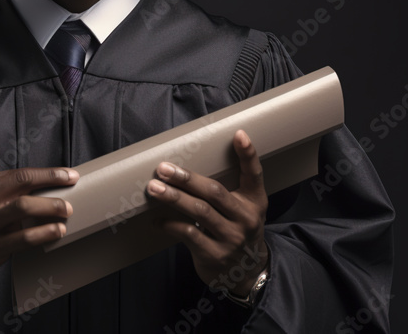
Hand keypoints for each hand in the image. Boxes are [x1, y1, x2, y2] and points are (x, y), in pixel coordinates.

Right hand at [0, 167, 78, 301]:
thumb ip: (5, 189)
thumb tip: (45, 184)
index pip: (20, 173)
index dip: (48, 173)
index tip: (69, 174)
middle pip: (22, 183)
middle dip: (52, 182)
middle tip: (72, 188)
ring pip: (23, 207)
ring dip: (49, 206)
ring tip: (67, 211)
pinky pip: (22, 237)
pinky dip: (43, 232)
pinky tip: (56, 231)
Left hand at [146, 129, 268, 297]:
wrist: (246, 273)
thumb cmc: (236, 230)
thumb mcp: (242, 209)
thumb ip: (226, 190)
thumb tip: (185, 168)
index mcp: (254, 201)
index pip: (254, 174)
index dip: (248, 154)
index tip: (239, 135)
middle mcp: (246, 218)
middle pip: (214, 192)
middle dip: (187, 178)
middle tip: (164, 168)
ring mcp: (231, 238)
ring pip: (200, 212)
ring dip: (174, 198)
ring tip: (154, 188)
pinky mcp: (215, 255)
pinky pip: (189, 234)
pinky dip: (170, 224)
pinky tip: (157, 219)